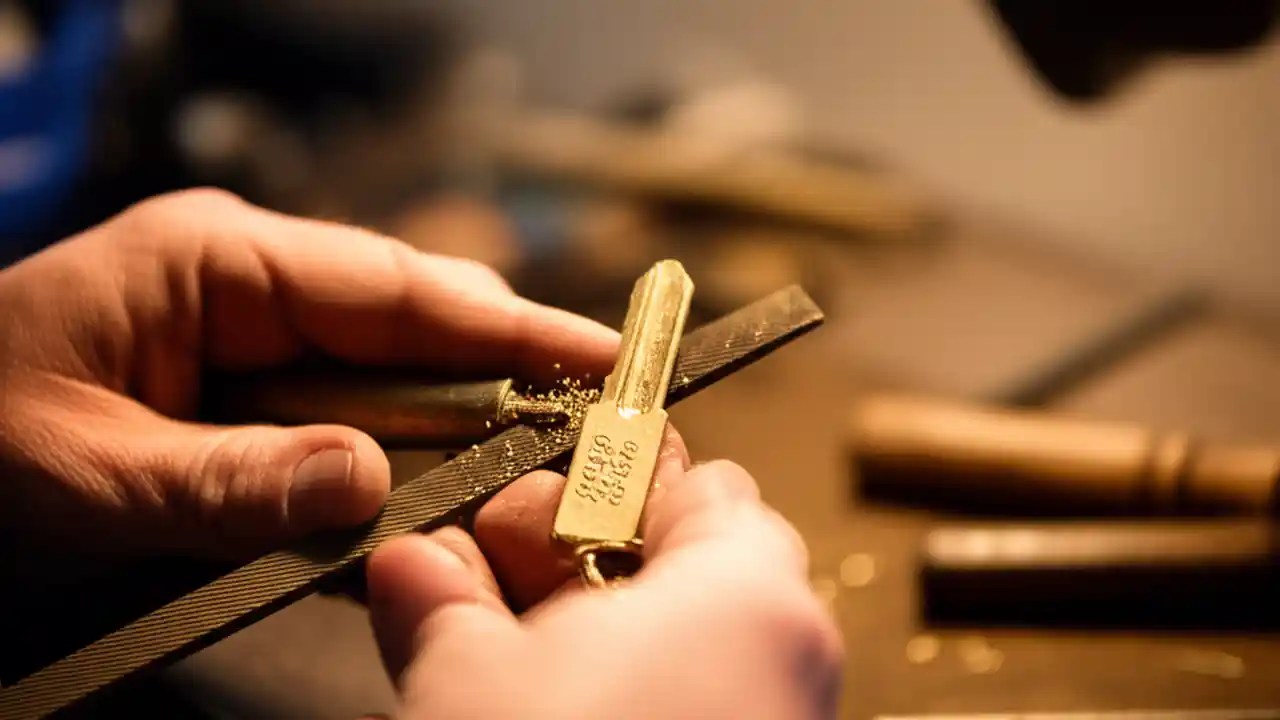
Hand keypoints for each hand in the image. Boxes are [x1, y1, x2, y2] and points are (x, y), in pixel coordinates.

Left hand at [0, 189, 616, 558]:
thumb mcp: (87, 472)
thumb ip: (228, 483)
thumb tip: (371, 483)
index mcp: (217, 260)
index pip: (397, 286)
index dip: (512, 323)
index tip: (604, 359)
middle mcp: (253, 288)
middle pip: (413, 330)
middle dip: (501, 385)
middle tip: (591, 438)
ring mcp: (254, 345)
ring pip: (389, 389)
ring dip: (449, 444)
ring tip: (527, 488)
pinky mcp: (250, 406)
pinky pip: (344, 436)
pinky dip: (388, 482)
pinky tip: (427, 520)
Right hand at [365, 436, 843, 719]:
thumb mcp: (466, 681)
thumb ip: (440, 599)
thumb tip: (411, 563)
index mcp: (742, 584)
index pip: (679, 467)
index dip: (584, 474)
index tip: (516, 501)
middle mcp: (788, 642)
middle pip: (675, 552)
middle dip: (572, 562)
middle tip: (489, 595)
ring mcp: (786, 707)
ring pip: (680, 633)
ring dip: (589, 633)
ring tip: (500, 668)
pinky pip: (696, 690)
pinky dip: (628, 688)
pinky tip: (543, 707)